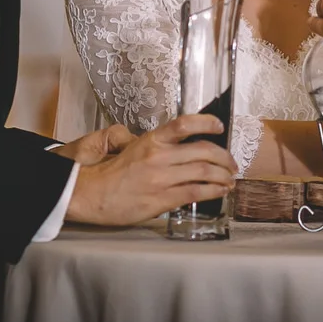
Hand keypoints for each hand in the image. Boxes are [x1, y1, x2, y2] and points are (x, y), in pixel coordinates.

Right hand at [65, 114, 237, 226]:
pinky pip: (195, 193)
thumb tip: (181, 150)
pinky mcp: (161, 199)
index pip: (184, 124)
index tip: (220, 126)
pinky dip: (213, 191)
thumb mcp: (132, 150)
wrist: (90, 194)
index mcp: (151, 141)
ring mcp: (161, 178)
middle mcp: (159, 156)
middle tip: (232, 164)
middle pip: (204, 151)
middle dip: (225, 158)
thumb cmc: (111, 174)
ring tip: (230, 180)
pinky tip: (220, 192)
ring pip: (204, 172)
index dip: (206, 122)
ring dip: (223, 176)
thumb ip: (157, 148)